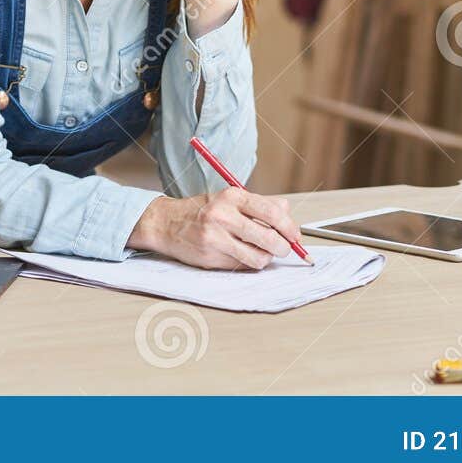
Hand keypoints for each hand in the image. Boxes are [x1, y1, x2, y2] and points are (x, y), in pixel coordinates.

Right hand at [127, 187, 304, 269]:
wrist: (166, 223)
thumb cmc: (201, 210)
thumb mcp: (229, 199)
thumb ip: (259, 203)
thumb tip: (287, 211)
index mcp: (232, 196)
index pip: (273, 212)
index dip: (290, 227)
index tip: (295, 236)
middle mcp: (224, 216)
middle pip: (270, 238)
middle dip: (284, 248)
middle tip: (284, 249)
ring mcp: (216, 238)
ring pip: (259, 257)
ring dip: (266, 258)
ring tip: (262, 252)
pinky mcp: (211, 257)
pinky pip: (243, 266)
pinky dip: (249, 263)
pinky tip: (242, 255)